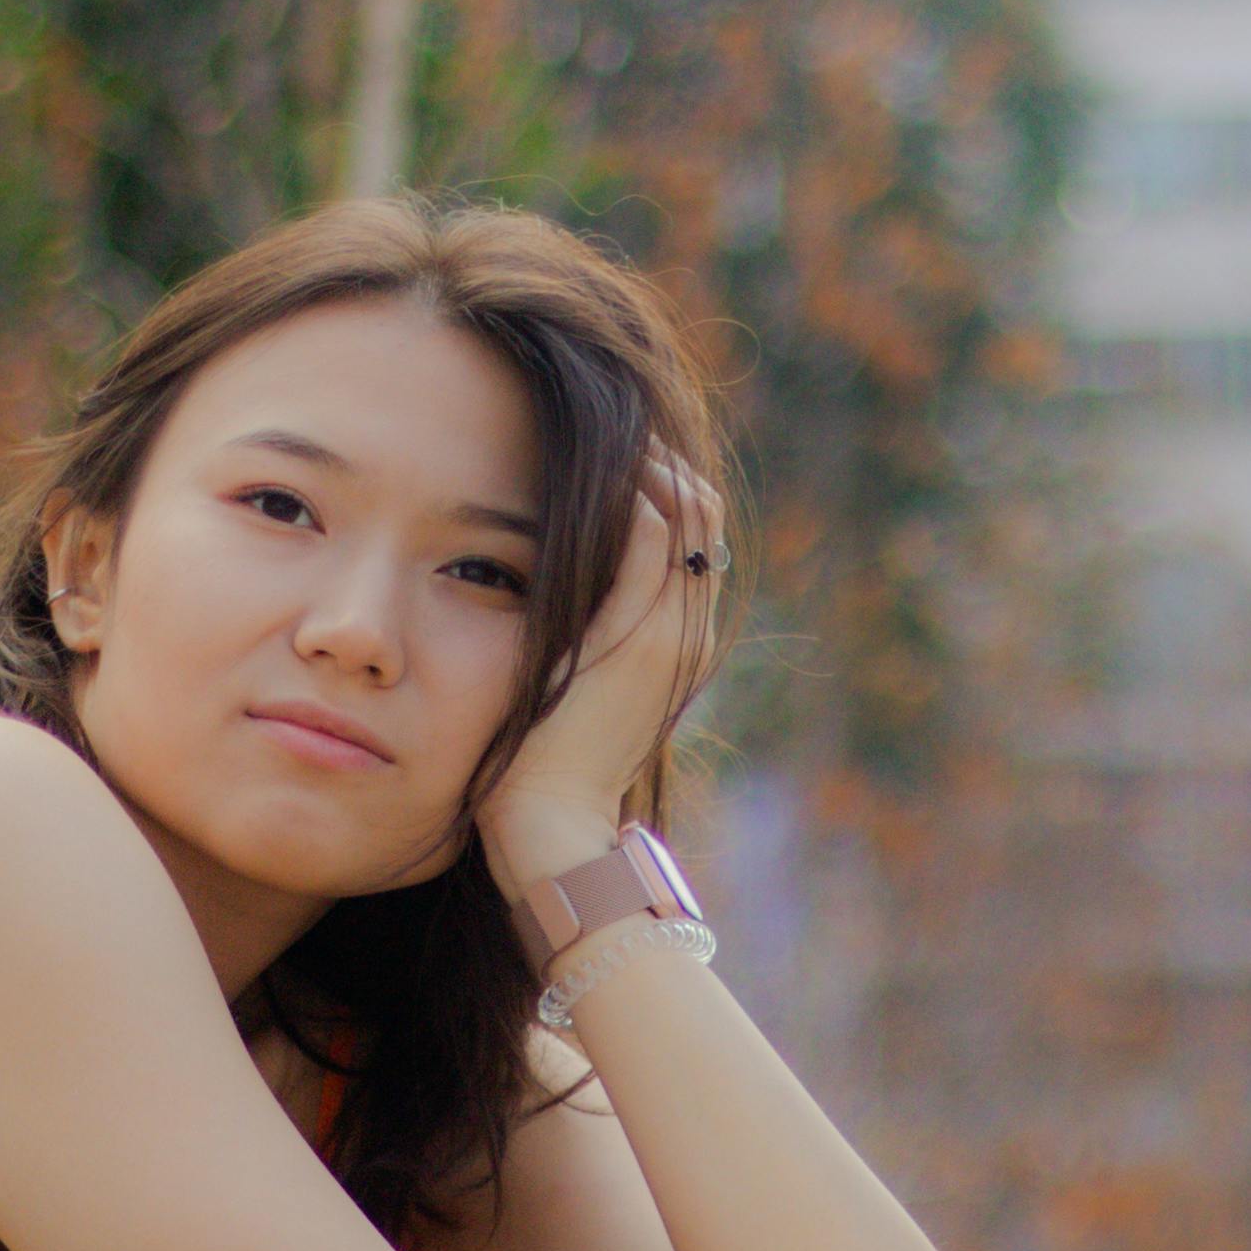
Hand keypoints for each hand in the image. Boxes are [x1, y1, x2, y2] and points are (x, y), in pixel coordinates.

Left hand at [482, 457, 723, 896]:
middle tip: (619, 430)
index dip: (669, 491)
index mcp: (681, 646)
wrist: (554, 820)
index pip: (698, 542)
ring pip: (690, 520)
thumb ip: (585, 635)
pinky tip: (601, 477)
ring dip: (653, 470)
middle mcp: (690, 635)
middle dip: (667, 466)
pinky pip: (651, 544)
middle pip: (706, 519)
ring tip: (611, 438)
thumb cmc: (544, 762)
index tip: (622, 457)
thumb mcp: (576, 685)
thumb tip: (552, 586)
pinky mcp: (637, 639)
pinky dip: (632, 500)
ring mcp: (671, 636)